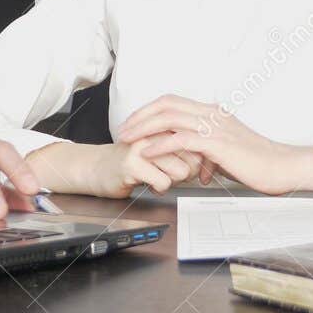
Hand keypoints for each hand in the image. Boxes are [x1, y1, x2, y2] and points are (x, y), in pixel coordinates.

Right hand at [29, 138, 204, 198]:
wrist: (100, 168)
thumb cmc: (137, 160)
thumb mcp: (165, 149)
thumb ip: (188, 147)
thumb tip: (212, 158)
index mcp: (165, 123)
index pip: (199, 141)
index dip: (201, 160)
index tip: (191, 167)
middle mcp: (155, 130)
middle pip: (194, 157)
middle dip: (189, 173)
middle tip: (173, 174)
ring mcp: (143, 145)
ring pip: (181, 172)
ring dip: (174, 181)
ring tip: (159, 177)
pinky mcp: (132, 163)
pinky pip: (163, 183)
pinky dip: (160, 189)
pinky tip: (150, 184)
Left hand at [118, 95, 312, 194]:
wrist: (283, 167)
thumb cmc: (259, 164)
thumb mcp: (228, 156)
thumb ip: (209, 156)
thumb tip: (197, 168)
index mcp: (214, 113)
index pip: (174, 102)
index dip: (150, 110)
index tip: (135, 122)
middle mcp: (213, 114)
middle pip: (167, 104)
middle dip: (141, 115)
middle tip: (123, 129)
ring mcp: (215, 127)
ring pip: (170, 117)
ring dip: (144, 127)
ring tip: (128, 138)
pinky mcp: (218, 144)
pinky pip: (181, 139)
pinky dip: (160, 144)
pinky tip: (147, 151)